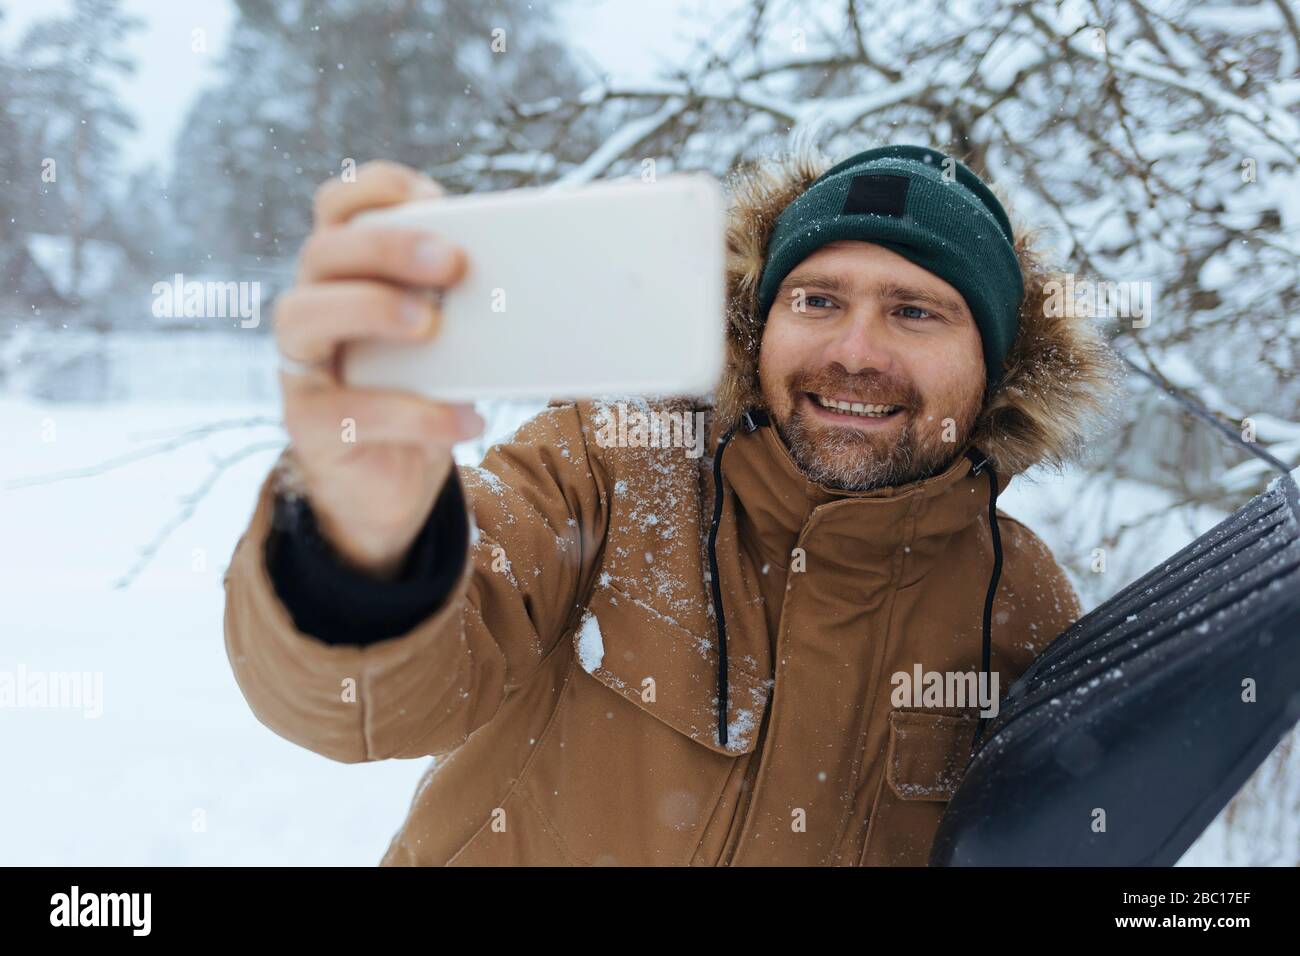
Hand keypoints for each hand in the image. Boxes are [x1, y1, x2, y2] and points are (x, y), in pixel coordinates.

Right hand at [274, 160, 483, 578]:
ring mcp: (301, 366)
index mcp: (344, 274)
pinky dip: (414, 414)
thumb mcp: (446, 342)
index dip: (377, 190)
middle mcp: (311, 308)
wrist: (391, 484)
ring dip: (371, 309)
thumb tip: (533, 280)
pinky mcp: (309, 424)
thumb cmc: (423, 393)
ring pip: (304, 315)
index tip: (432, 195)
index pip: (338, 207)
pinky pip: (351, 411)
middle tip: (452, 261)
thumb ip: (460, 305)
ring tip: (431, 326)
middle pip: (324, 251)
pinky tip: (465, 419)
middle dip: (387, 245)